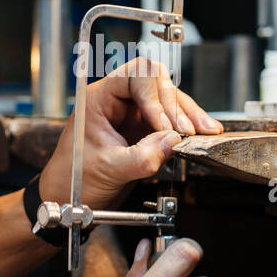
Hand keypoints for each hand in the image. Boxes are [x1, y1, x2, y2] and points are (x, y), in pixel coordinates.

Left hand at [39, 57, 222, 210]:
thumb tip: (171, 142)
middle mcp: (117, 101)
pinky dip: (187, 126)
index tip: (163, 124)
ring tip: (205, 130)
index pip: (134, 77)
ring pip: (168, 100)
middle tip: (188, 129)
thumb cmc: (74, 180)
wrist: (71, 199)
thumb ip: (140, 157)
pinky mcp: (145, 130)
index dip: (153, 97)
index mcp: (98, 99)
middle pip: (156, 83)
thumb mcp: (107, 170)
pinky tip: (202, 133)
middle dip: (176, 104)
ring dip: (188, 114)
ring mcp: (133, 114)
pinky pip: (171, 119)